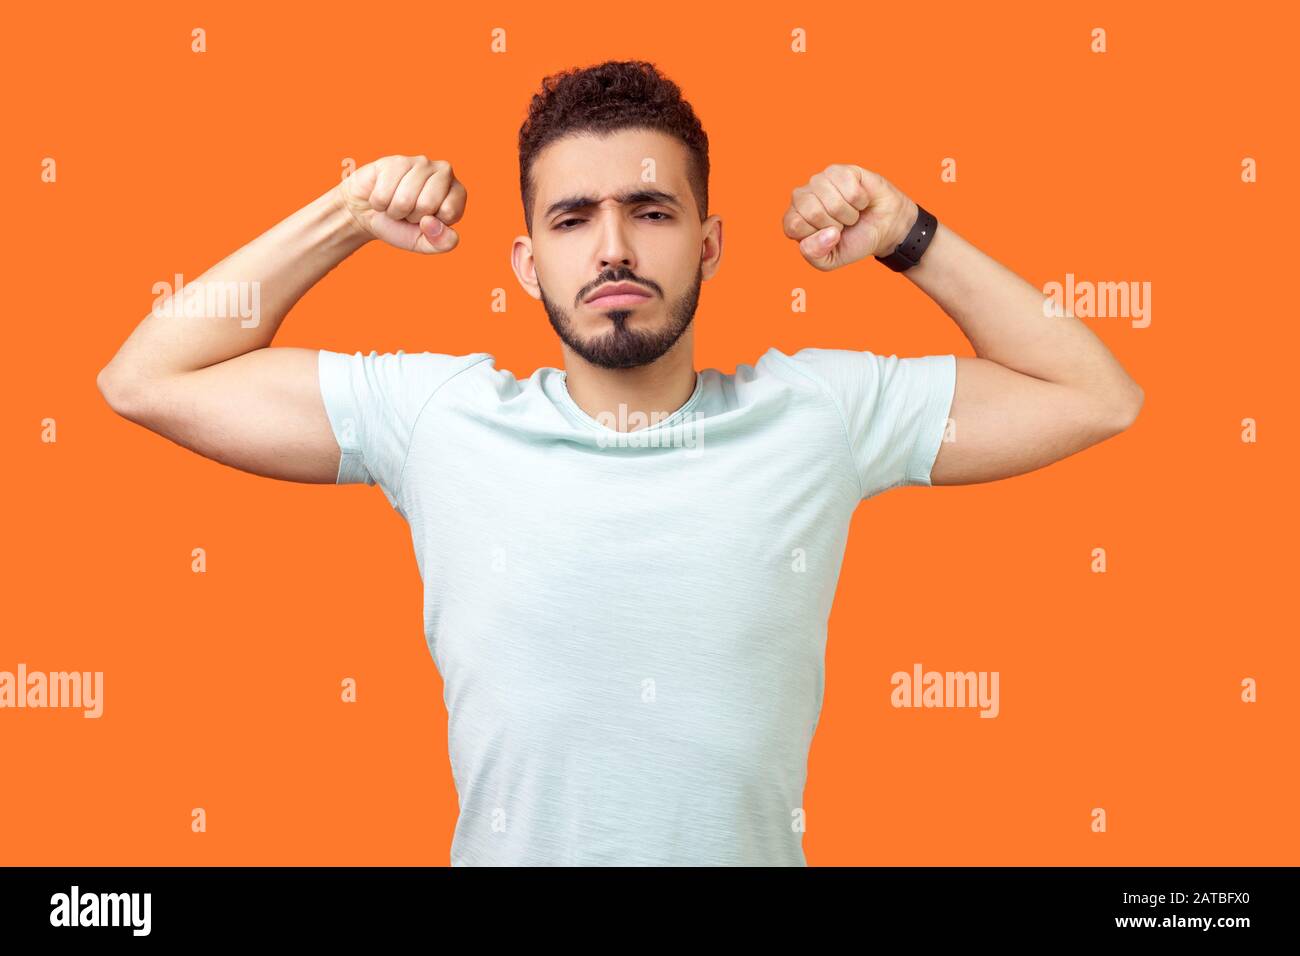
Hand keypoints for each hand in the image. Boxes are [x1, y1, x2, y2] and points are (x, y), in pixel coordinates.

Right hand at [336, 155, 464, 253]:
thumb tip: (431, 222)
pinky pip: (384, 193)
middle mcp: (444, 172)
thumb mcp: (426, 243)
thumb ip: (442, 242)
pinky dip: (379, 203)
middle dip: (412, 216)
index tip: (426, 220)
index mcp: (457, 193)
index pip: (449, 211)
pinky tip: (383, 194)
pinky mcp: (396, 160)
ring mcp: (420, 163)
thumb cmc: (403, 228)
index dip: (432, 223)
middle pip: (427, 204)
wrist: (369, 214)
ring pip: (404, 199)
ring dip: (395, 210)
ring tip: (395, 204)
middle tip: (408, 212)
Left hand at [781, 164, 916, 270]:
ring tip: (851, 213)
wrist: (882, 228)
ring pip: (834, 202)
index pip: (794, 226)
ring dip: (849, 214)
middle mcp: (802, 198)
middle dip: (835, 225)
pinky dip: (860, 200)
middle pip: (813, 212)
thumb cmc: (852, 242)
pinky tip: (859, 200)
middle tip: (842, 225)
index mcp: (793, 221)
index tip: (828, 237)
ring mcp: (820, 181)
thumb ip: (815, 254)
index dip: (817, 236)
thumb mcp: (829, 261)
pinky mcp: (840, 171)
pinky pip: (851, 190)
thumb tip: (827, 233)